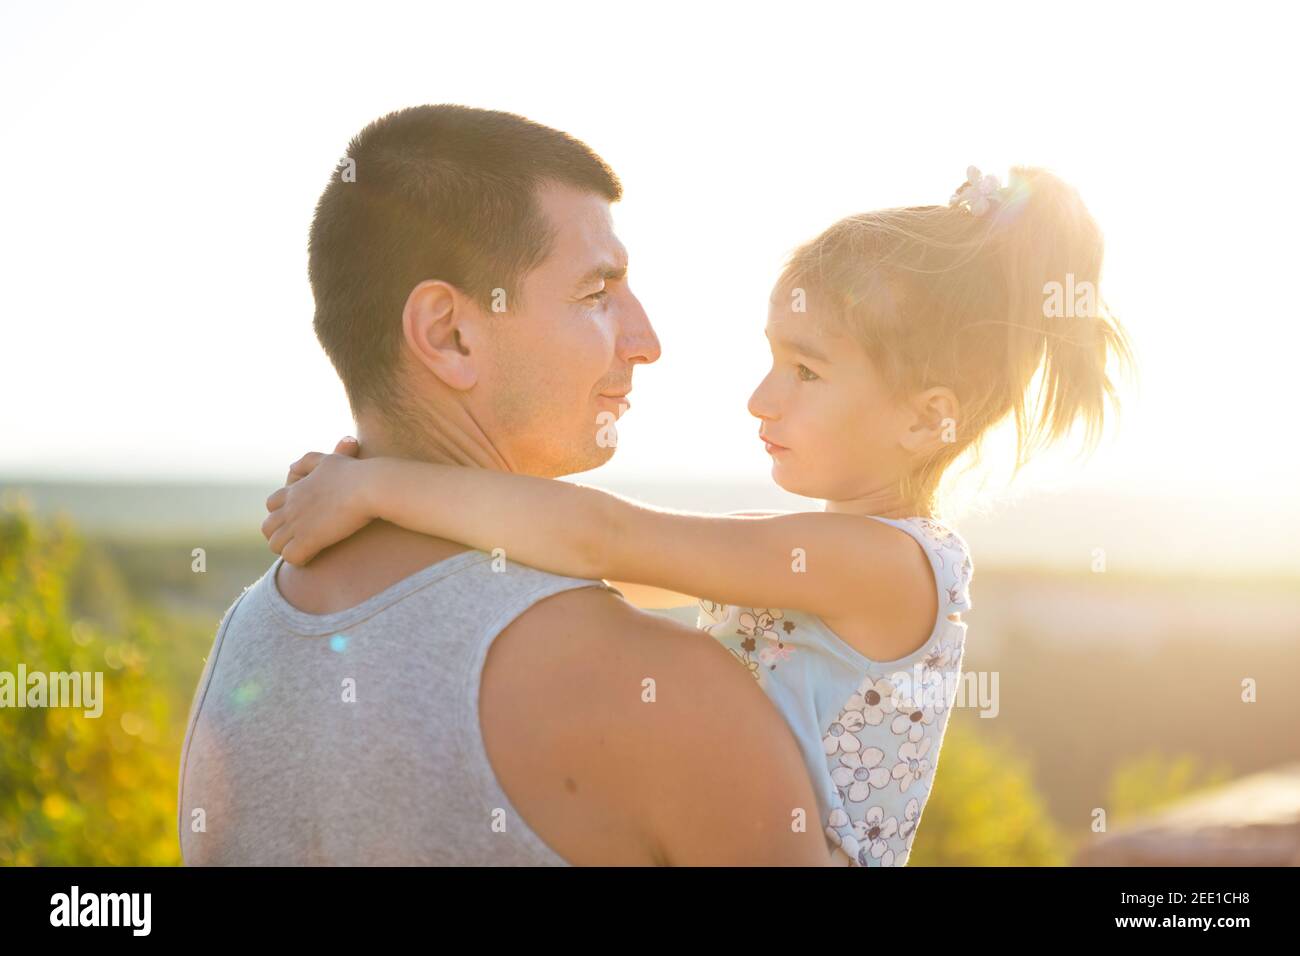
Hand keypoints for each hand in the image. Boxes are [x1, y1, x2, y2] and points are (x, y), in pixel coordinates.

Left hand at [261, 436, 371, 564]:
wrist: (369, 486)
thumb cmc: (354, 473)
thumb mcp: (327, 460)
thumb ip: (307, 462)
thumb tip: (291, 467)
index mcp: (294, 490)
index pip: (271, 505)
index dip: (282, 515)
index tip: (299, 520)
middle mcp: (290, 507)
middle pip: (267, 528)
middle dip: (280, 535)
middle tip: (300, 539)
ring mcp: (297, 524)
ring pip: (274, 545)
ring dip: (288, 549)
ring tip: (308, 549)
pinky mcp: (308, 539)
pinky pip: (290, 557)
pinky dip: (300, 559)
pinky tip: (316, 554)